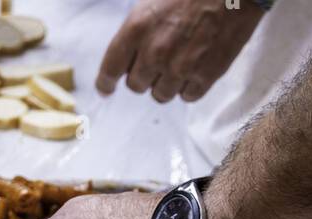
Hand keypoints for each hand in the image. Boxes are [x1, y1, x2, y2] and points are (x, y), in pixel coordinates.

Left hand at [97, 0, 263, 103]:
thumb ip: (137, 29)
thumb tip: (127, 53)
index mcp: (137, 28)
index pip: (110, 69)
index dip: (106, 82)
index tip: (106, 88)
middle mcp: (156, 52)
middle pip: (136, 86)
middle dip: (142, 75)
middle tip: (155, 60)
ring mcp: (181, 68)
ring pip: (161, 95)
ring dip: (165, 83)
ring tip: (178, 61)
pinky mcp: (205, 77)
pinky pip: (187, 96)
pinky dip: (188, 86)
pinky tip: (195, 67)